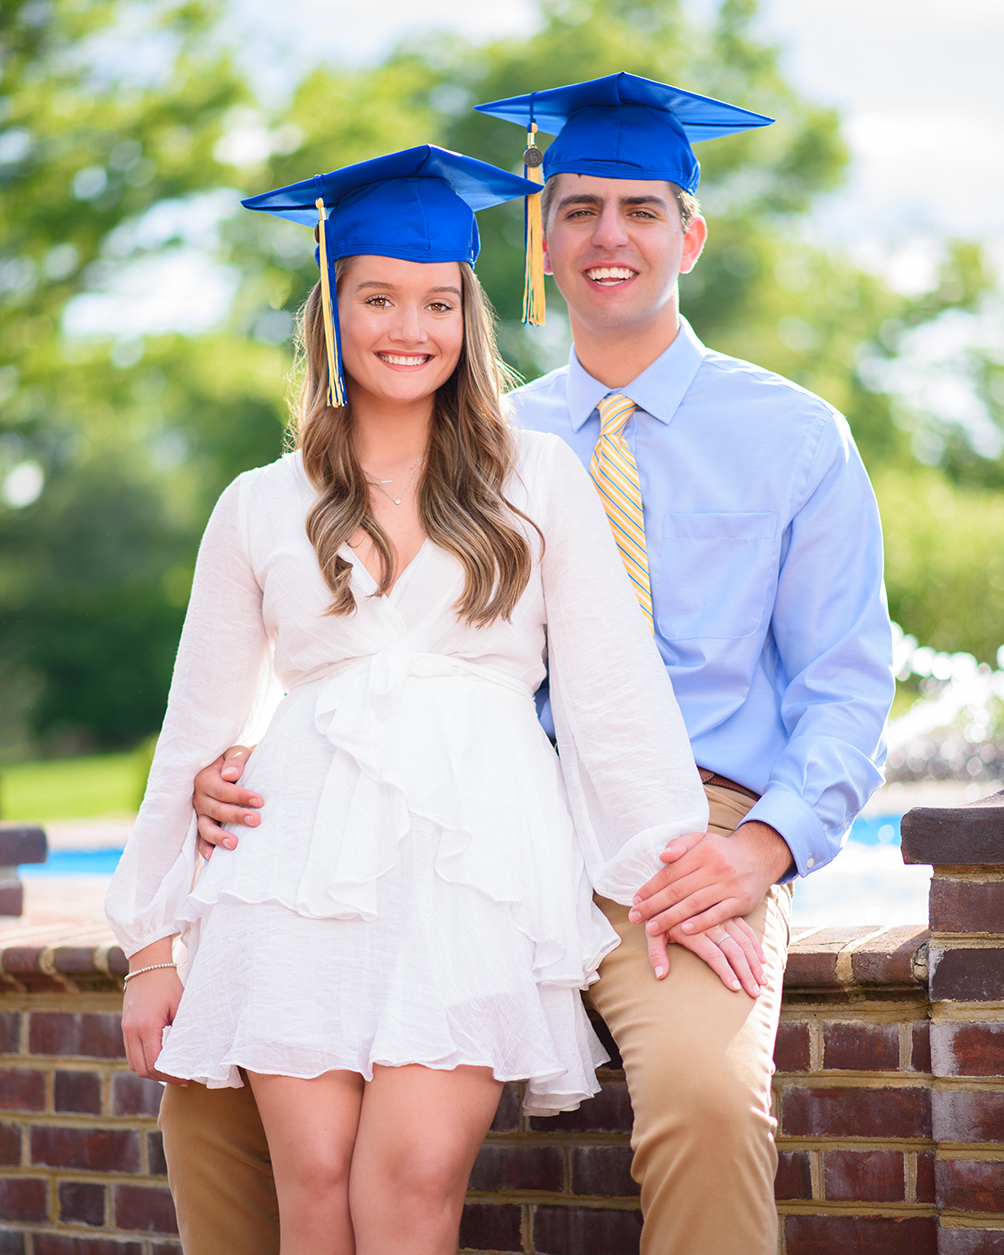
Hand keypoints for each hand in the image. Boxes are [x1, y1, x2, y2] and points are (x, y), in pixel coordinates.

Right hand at [121, 958, 186, 1085]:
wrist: (147, 965)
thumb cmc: (168, 984)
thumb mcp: (180, 1006)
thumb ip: (182, 1031)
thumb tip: (190, 1053)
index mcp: (147, 1027)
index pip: (155, 1064)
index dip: (170, 1076)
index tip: (185, 1079)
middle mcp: (132, 1031)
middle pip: (142, 1069)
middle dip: (161, 1077)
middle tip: (179, 1078)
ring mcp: (126, 1030)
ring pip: (133, 1064)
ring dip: (150, 1070)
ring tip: (169, 1070)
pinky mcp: (125, 1027)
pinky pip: (130, 1053)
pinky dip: (142, 1060)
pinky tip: (158, 1058)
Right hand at [192, 745, 260, 859]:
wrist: (232, 768)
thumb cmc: (237, 761)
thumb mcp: (237, 753)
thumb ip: (236, 761)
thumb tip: (229, 775)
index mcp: (205, 777)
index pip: (222, 790)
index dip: (240, 796)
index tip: (260, 801)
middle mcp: (199, 796)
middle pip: (216, 809)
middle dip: (236, 816)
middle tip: (256, 821)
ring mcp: (200, 812)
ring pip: (205, 827)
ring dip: (218, 837)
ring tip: (234, 844)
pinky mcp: (202, 824)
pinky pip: (200, 839)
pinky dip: (205, 848)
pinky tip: (214, 857)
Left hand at [630, 821, 793, 938]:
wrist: (760, 856)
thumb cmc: (722, 851)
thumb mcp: (701, 839)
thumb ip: (680, 844)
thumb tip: (662, 856)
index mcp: (701, 853)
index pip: (670, 873)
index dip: (650, 888)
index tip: (635, 901)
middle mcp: (714, 868)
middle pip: (678, 890)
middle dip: (654, 905)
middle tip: (635, 918)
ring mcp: (728, 885)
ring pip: (694, 903)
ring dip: (671, 917)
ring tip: (652, 928)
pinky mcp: (741, 901)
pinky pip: (718, 914)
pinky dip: (701, 923)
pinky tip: (685, 930)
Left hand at [645, 914, 764, 996]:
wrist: (670, 888)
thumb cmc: (659, 916)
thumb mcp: (652, 933)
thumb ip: (656, 954)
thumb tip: (661, 975)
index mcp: (694, 931)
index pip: (714, 955)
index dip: (725, 972)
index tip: (735, 988)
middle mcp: (712, 924)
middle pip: (734, 950)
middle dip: (746, 973)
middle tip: (755, 992)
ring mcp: (723, 918)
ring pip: (744, 941)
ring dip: (754, 962)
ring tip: (762, 982)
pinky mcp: (729, 913)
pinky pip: (747, 930)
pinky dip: (756, 946)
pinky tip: (762, 960)